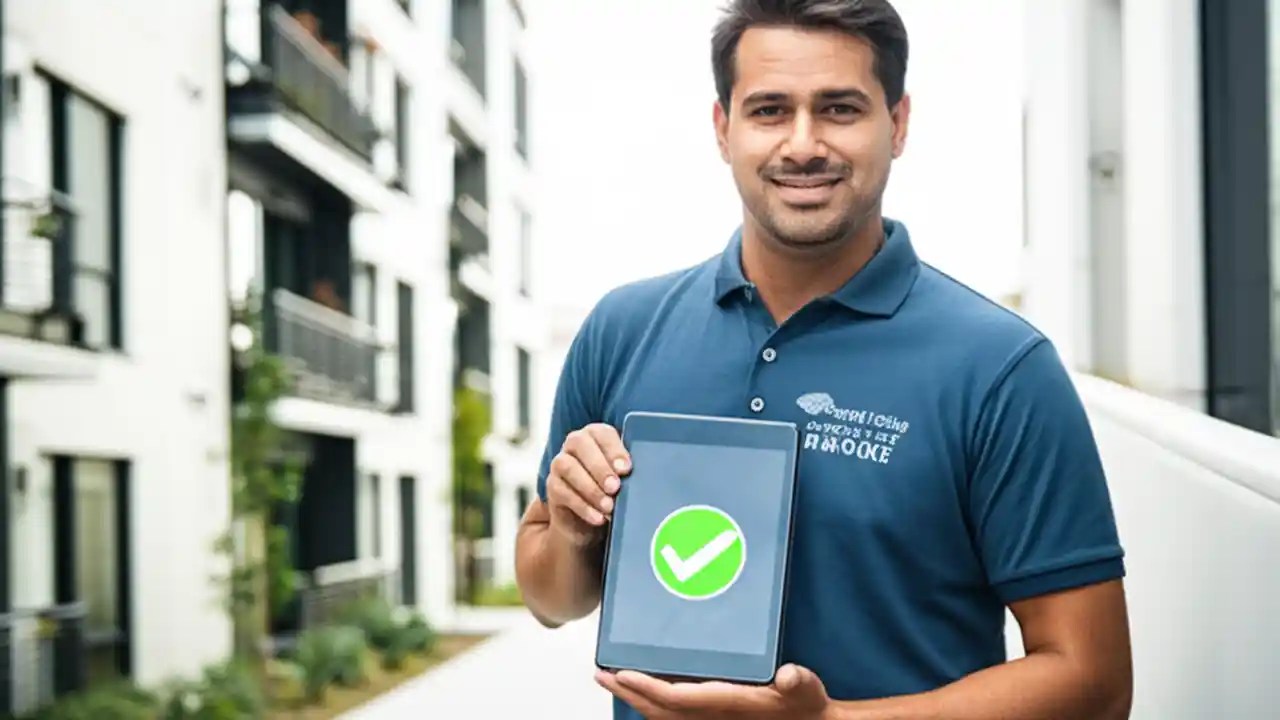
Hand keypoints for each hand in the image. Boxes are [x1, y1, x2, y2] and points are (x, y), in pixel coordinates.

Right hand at [546, 423, 630, 546]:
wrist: (591, 518)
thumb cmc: (614, 491)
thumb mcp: (625, 479)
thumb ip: (632, 472)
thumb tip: (651, 475)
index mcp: (596, 435)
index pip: (602, 433)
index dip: (613, 449)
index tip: (626, 469)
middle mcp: (575, 445)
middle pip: (580, 444)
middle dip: (600, 467)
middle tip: (615, 487)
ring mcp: (560, 464)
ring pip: (567, 467)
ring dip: (590, 487)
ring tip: (609, 506)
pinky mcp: (552, 487)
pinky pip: (562, 492)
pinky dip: (582, 506)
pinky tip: (598, 518)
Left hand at [595, 664, 829, 718]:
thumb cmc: (804, 704)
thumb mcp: (807, 690)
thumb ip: (798, 683)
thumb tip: (789, 675)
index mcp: (728, 706)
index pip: (677, 698)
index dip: (647, 687)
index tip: (622, 673)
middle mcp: (714, 719)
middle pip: (660, 710)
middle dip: (629, 693)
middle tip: (601, 674)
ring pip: (663, 717)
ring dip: (637, 700)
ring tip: (613, 680)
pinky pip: (673, 718)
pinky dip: (653, 707)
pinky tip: (644, 696)